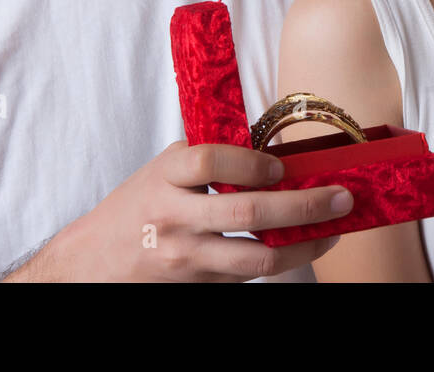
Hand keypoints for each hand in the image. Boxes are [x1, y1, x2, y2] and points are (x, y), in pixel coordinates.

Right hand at [0, 139, 351, 280]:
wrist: (93, 262)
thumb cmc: (136, 206)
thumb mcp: (161, 171)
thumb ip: (205, 158)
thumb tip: (272, 150)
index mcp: (165, 176)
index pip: (210, 160)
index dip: (252, 162)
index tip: (282, 166)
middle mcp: (174, 216)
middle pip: (247, 211)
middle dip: (303, 204)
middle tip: (340, 197)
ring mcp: (185, 256)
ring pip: (255, 258)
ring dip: (304, 244)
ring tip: (334, 230)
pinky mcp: (196, 284)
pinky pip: (246, 275)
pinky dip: (281, 261)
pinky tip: (303, 248)